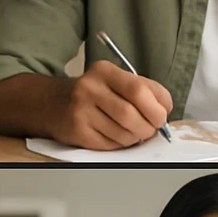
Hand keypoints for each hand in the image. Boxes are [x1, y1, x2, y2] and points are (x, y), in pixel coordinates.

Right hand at [52, 60, 172, 149]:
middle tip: (150, 130)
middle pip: (130, 114)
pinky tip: (115, 137)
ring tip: (132, 133)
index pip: (139, 90)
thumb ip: (144, 90)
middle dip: (148, 127)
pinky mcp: (77, 130)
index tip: (161, 116)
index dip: (156, 108)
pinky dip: (119, 144)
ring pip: (122, 133)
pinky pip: (109, 144)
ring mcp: (81, 110)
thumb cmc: (93, 95)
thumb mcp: (116, 81)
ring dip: (134, 138)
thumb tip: (164, 110)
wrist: (53, 104)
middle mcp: (89, 87)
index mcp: (105, 71)